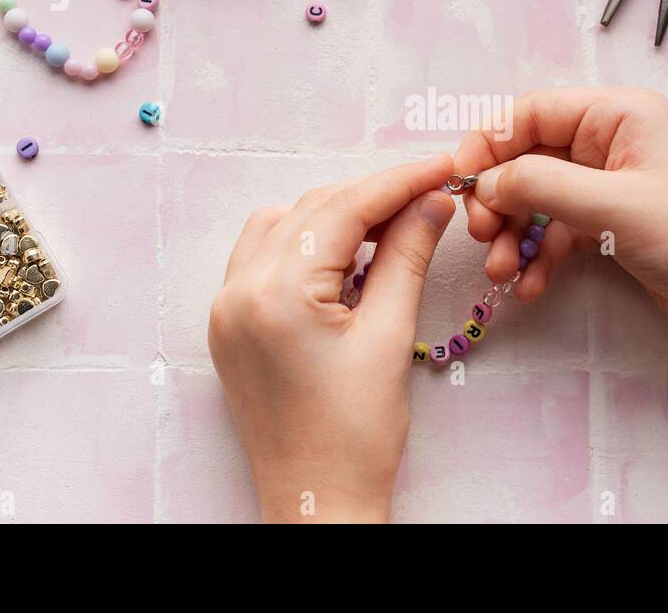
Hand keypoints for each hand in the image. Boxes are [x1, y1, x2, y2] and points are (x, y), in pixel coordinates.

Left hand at [208, 154, 455, 522]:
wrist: (317, 501)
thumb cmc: (355, 436)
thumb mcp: (389, 337)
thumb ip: (407, 256)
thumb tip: (432, 201)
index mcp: (275, 294)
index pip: (343, 210)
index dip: (399, 182)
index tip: (442, 166)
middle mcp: (237, 292)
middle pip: (311, 210)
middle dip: (372, 196)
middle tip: (430, 193)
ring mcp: (226, 308)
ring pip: (283, 226)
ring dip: (337, 215)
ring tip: (393, 223)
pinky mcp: (230, 325)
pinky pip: (263, 257)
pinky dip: (306, 242)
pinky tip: (347, 253)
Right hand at [453, 88, 667, 350]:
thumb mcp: (613, 207)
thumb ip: (541, 186)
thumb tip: (483, 182)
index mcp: (620, 114)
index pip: (533, 112)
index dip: (489, 143)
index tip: (458, 182)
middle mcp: (613, 142)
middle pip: (529, 157)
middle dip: (499, 198)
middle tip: (483, 236)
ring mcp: (610, 185)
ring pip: (537, 199)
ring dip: (513, 234)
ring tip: (503, 273)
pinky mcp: (611, 225)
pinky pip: (556, 231)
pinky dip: (538, 256)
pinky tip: (529, 286)